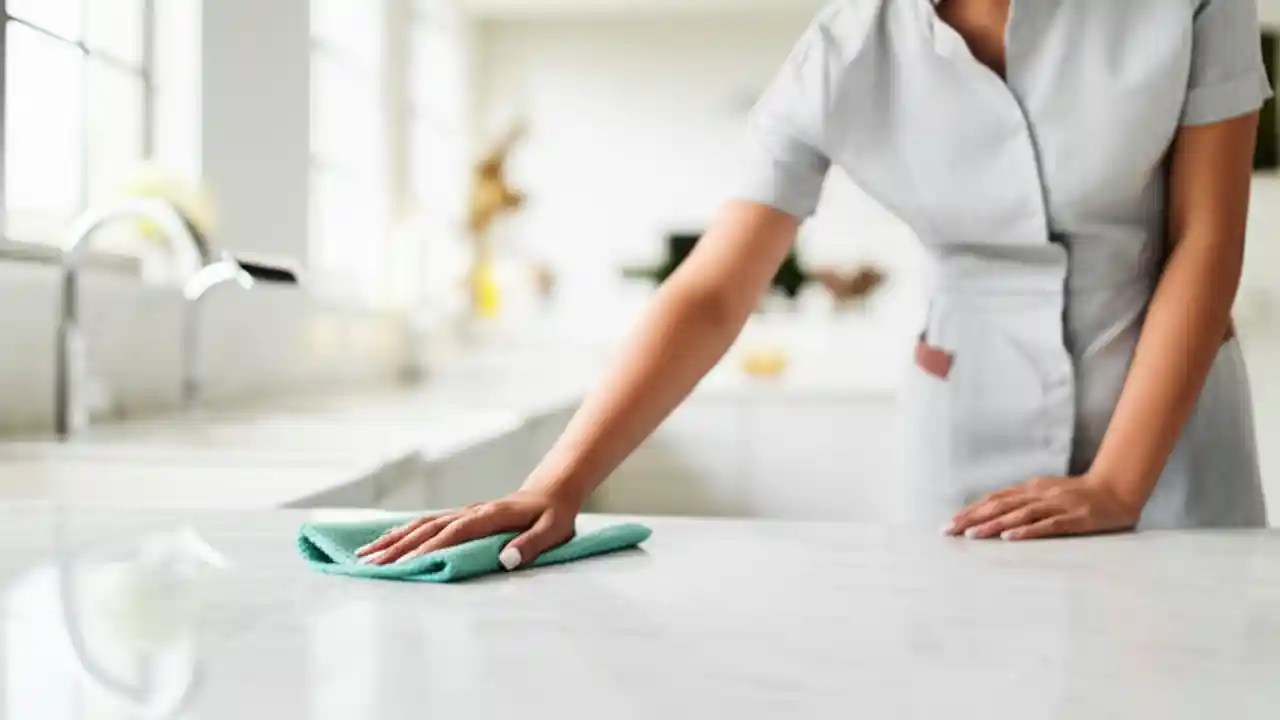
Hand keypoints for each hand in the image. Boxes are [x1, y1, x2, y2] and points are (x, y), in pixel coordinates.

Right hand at [354, 487, 579, 568]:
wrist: (550, 491)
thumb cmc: (553, 515)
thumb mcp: (554, 530)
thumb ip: (532, 544)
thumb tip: (506, 560)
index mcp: (491, 515)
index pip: (455, 533)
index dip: (431, 548)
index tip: (407, 566)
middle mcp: (470, 511)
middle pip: (428, 528)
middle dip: (399, 548)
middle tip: (370, 566)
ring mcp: (462, 512)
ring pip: (421, 524)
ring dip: (393, 540)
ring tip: (364, 556)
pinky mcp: (458, 516)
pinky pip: (425, 523)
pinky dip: (401, 533)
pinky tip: (383, 544)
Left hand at [943, 475, 1140, 540]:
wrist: (1117, 489)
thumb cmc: (1079, 495)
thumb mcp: (1047, 493)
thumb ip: (1025, 501)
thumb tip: (995, 513)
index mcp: (1031, 488)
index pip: (994, 498)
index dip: (971, 510)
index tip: (950, 522)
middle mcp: (1039, 494)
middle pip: (1000, 505)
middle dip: (973, 518)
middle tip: (950, 530)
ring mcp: (1056, 505)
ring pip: (1019, 514)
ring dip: (993, 525)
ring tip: (972, 536)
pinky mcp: (1074, 518)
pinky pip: (1047, 525)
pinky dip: (1027, 531)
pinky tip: (1010, 537)